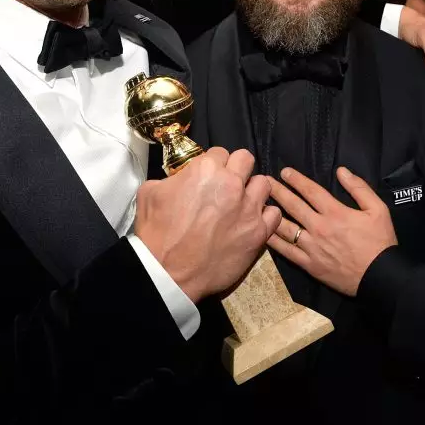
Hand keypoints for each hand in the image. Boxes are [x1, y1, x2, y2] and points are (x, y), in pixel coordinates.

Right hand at [134, 147, 280, 302]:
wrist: (167, 272)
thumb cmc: (156, 233)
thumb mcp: (151, 191)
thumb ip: (172, 177)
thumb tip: (182, 177)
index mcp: (206, 169)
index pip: (219, 152)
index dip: (213, 164)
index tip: (209, 177)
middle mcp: (232, 183)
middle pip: (246, 159)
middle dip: (237, 169)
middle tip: (227, 185)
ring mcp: (248, 208)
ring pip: (264, 184)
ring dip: (253, 190)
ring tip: (242, 203)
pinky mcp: (258, 232)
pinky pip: (274, 213)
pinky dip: (265, 216)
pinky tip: (252, 222)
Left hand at [267, 166, 395, 296]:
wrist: (380, 276)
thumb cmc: (380, 242)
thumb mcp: (378, 209)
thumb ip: (359, 188)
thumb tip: (341, 171)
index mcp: (335, 212)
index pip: (311, 191)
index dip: (297, 180)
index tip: (285, 172)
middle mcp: (319, 227)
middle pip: (293, 206)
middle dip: (278, 191)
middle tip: (265, 182)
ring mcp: (312, 247)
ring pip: (286, 227)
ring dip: (271, 213)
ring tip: (259, 203)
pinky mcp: (309, 264)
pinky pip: (287, 251)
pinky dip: (274, 241)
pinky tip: (264, 232)